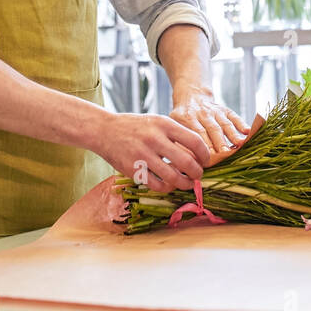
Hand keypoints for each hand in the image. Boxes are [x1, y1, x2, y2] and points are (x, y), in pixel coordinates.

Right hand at [94, 112, 210, 193]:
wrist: (104, 130)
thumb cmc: (136, 126)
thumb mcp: (157, 121)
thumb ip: (176, 134)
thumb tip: (199, 152)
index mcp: (164, 124)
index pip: (195, 141)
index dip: (205, 155)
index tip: (206, 161)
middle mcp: (155, 139)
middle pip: (187, 162)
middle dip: (197, 173)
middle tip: (198, 175)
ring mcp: (143, 156)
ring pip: (173, 178)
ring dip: (185, 184)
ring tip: (187, 184)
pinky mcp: (133, 170)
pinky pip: (157, 185)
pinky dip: (167, 188)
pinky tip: (170, 185)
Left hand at [169, 87, 249, 154]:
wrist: (191, 96)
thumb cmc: (182, 117)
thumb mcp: (174, 124)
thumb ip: (179, 139)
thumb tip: (183, 160)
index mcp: (187, 118)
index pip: (197, 133)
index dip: (204, 145)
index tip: (209, 159)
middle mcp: (202, 114)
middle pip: (213, 129)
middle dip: (219, 142)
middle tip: (225, 154)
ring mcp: (215, 111)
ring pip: (225, 124)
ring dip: (232, 135)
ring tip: (240, 145)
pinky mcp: (225, 110)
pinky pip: (234, 116)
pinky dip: (241, 124)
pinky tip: (247, 132)